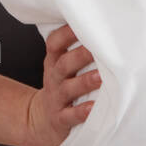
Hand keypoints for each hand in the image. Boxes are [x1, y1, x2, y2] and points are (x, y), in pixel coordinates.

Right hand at [24, 23, 101, 145]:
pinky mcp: (61, 118)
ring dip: (85, 82)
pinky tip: (93, 108)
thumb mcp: (61, 68)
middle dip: (80, 55)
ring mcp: (56, 98)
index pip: (54, 44)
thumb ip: (75, 52)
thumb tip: (104, 31)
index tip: (81, 24)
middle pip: (64, 64)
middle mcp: (54, 78)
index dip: (65, 34)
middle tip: (98, 49)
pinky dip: (81, 112)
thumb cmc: (61, 88)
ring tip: (101, 77)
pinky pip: (70, 115)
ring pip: (68, 88)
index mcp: (54, 62)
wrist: (41, 121)